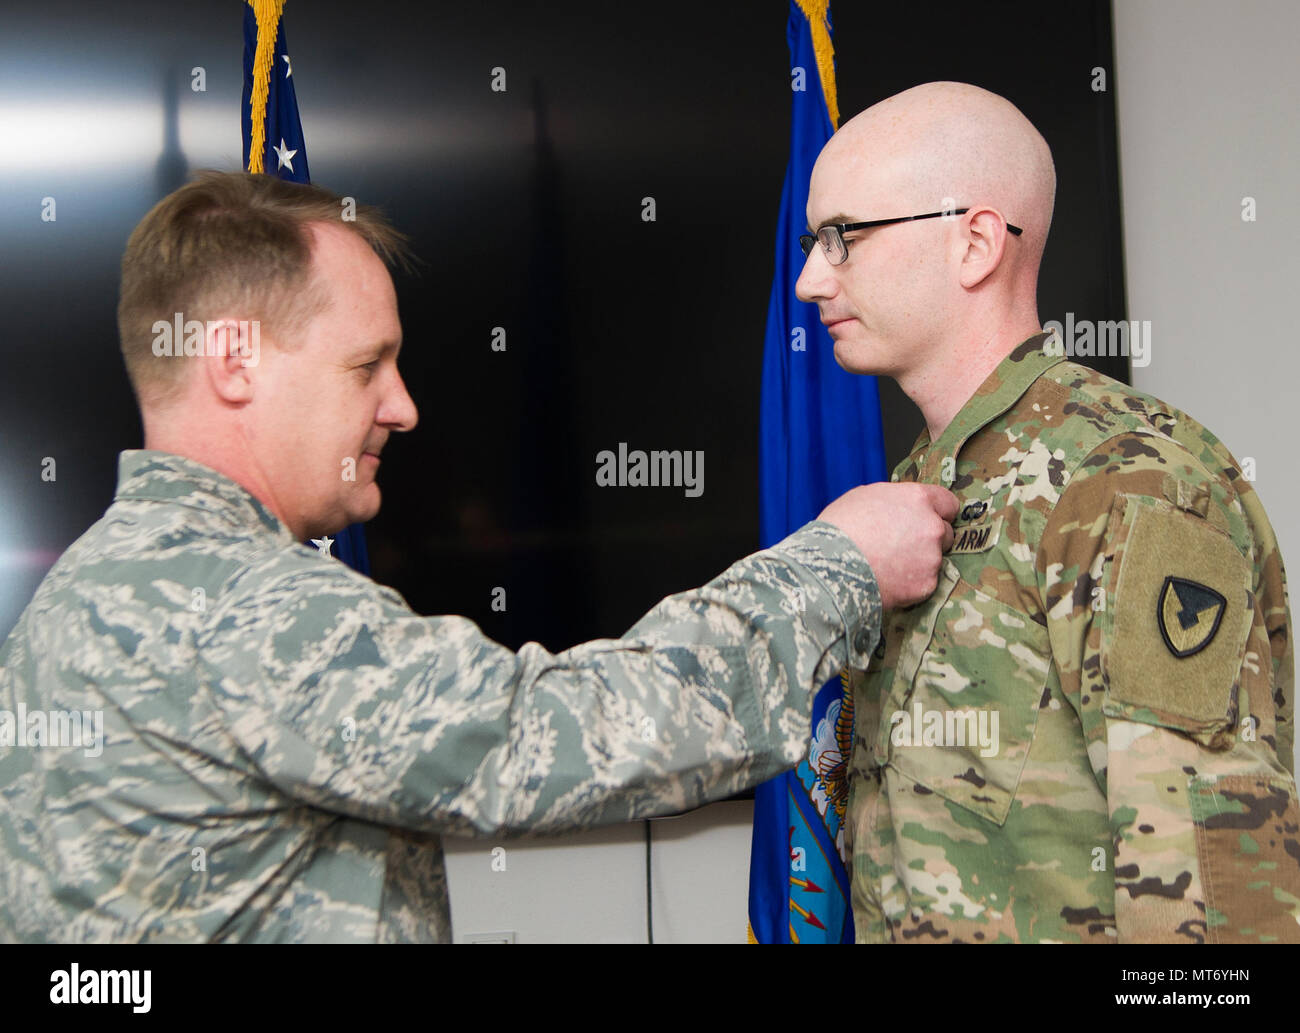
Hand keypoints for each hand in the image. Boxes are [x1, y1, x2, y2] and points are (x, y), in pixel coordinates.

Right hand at [818, 483, 956, 609]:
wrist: (829, 567)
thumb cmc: (839, 529)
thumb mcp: (864, 497)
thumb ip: (894, 500)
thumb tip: (899, 507)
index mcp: (917, 499)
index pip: (948, 503)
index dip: (936, 512)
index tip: (928, 520)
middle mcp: (931, 526)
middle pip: (945, 533)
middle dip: (928, 539)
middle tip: (902, 546)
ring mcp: (931, 558)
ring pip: (934, 560)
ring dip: (919, 563)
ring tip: (889, 565)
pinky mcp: (926, 585)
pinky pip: (924, 583)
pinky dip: (910, 584)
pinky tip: (888, 580)